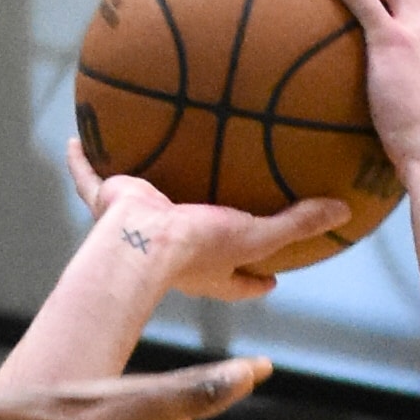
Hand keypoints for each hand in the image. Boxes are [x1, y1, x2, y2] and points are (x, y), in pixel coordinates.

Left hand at [20, 355, 271, 419]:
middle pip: (168, 398)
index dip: (232, 377)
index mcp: (141, 397)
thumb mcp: (145, 413)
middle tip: (225, 387)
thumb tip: (245, 373)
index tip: (262, 366)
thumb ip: (192, 396)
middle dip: (199, 394)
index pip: (198, 383)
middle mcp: (117, 408)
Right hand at [68, 139, 347, 301]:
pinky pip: (89, 178)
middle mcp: (171, 253)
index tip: (274, 279)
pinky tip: (75, 138)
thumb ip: (297, 224)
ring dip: (140, 191)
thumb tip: (345, 212)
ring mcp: (136, 227)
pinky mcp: (106, 204)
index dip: (256, 281)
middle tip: (221, 218)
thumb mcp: (255, 236)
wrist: (141, 242)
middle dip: (203, 233)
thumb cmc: (197, 248)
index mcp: (207, 271)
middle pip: (192, 243)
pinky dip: (81, 161)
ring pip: (141, 209)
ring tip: (150, 168)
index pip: (238, 282)